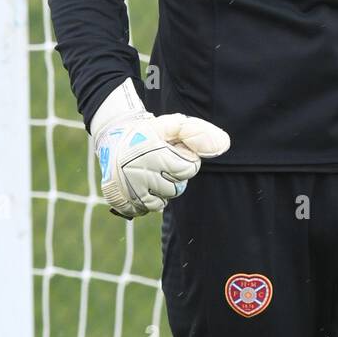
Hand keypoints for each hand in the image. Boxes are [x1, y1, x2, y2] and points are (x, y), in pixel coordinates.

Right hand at [89, 78, 229, 217]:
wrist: (113, 138)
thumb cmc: (151, 133)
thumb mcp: (173, 125)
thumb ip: (198, 133)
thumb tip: (224, 145)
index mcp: (152, 151)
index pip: (187, 169)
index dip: (185, 161)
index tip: (173, 153)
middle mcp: (137, 171)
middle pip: (174, 189)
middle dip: (172, 177)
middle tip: (160, 163)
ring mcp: (127, 188)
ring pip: (160, 202)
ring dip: (160, 190)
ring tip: (149, 173)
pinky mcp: (119, 200)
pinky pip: (143, 210)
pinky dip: (145, 200)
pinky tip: (140, 185)